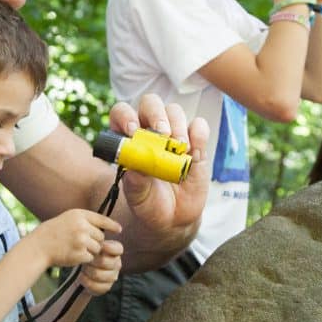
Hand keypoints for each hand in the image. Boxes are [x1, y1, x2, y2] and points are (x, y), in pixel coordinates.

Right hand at [27, 209, 119, 267]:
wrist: (40, 245)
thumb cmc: (55, 232)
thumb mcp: (69, 219)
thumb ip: (86, 220)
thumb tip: (107, 227)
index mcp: (79, 214)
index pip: (102, 219)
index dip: (112, 225)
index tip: (119, 230)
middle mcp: (82, 226)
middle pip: (101, 236)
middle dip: (94, 241)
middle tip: (80, 243)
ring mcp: (81, 240)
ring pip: (97, 248)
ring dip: (90, 251)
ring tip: (75, 248)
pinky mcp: (80, 253)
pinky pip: (91, 257)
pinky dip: (85, 259)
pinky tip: (73, 255)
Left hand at [76, 238, 122, 296]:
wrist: (80, 272)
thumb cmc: (85, 254)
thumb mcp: (88, 244)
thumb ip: (92, 237)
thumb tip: (96, 227)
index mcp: (114, 251)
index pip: (118, 249)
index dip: (110, 248)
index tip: (101, 246)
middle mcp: (116, 263)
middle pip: (109, 262)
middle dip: (95, 261)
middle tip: (86, 259)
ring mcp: (113, 276)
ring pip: (104, 275)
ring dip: (90, 272)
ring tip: (83, 269)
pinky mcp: (106, 287)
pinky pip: (99, 286)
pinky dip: (88, 282)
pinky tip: (82, 277)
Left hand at [107, 95, 210, 251]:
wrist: (173, 218)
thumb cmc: (149, 204)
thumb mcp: (138, 198)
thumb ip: (135, 184)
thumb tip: (135, 168)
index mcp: (128, 140)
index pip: (122, 114)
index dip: (126, 116)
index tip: (133, 131)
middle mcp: (150, 131)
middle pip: (151, 103)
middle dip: (156, 115)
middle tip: (163, 135)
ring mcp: (173, 135)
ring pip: (174, 111)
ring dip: (177, 125)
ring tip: (179, 149)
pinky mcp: (195, 144)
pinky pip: (199, 125)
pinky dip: (198, 134)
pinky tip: (193, 155)